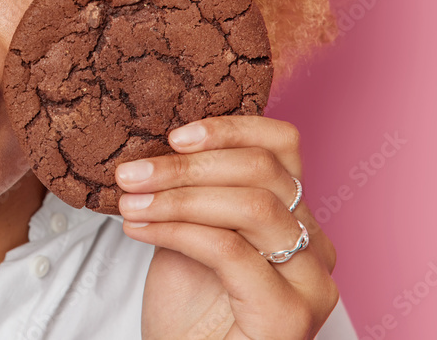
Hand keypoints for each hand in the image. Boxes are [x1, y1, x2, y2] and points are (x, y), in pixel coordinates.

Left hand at [116, 115, 337, 338]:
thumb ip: (191, 192)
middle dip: (187, 166)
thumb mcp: (187, 232)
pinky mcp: (290, 315)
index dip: (230, 130)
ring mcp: (310, 281)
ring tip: (129, 202)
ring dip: (177, 197)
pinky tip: (139, 229)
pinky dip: (177, 230)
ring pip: (251, 205)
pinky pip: (230, 250)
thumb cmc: (188, 310)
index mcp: (295, 216)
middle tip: (130, 172)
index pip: (282, 145)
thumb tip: (153, 146)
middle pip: (263, 171)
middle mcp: (315, 245)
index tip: (174, 136)